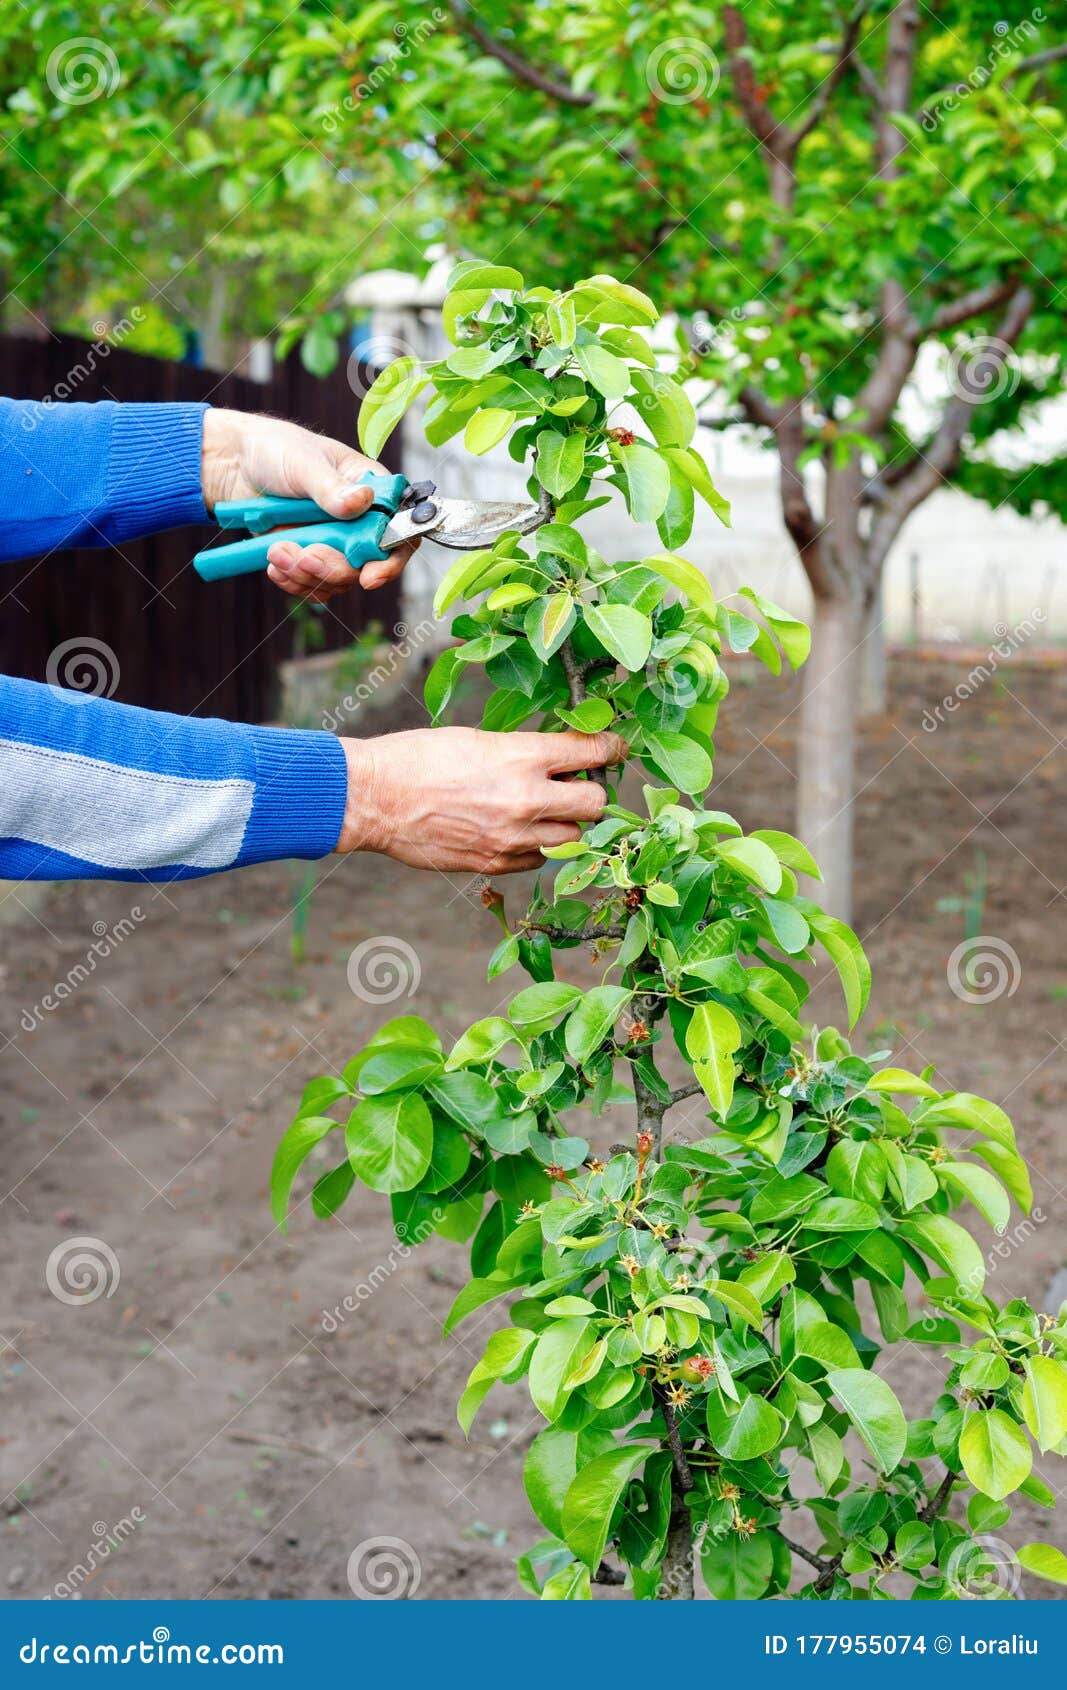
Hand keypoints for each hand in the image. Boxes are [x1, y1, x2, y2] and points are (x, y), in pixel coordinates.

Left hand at [200, 408, 417, 599]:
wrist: (234, 465)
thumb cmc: (276, 449)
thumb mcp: (304, 463)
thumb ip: (331, 487)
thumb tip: (361, 502)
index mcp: (371, 491)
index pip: (398, 530)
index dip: (392, 558)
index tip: (370, 576)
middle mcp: (359, 522)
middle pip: (367, 564)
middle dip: (335, 568)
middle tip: (306, 557)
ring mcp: (335, 543)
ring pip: (337, 580)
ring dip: (306, 574)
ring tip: (275, 552)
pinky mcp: (310, 558)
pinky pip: (312, 585)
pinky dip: (293, 580)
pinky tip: (273, 563)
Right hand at [335, 727, 626, 873]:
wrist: (375, 798)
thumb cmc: (420, 758)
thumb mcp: (479, 739)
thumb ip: (524, 752)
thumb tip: (560, 760)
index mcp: (522, 757)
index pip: (593, 752)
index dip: (611, 748)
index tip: (615, 748)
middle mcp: (526, 799)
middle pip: (596, 803)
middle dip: (593, 792)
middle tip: (578, 784)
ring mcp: (512, 837)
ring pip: (573, 838)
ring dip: (569, 824)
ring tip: (548, 810)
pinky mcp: (495, 863)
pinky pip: (540, 861)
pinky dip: (539, 847)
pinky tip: (521, 831)